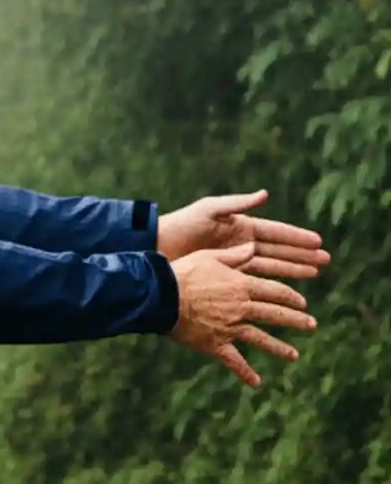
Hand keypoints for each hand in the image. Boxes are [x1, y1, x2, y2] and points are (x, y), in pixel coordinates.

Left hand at [157, 189, 330, 278]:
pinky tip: (286, 289)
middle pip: (278, 250)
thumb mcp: (209, 210)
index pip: (275, 232)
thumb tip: (265, 194)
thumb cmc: (182, 224)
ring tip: (315, 273)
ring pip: (271, 265)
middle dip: (302, 255)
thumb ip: (237, 204)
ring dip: (293, 269)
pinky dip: (272, 282)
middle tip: (325, 261)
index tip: (318, 242)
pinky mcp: (226, 272)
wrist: (158, 245)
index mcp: (240, 225)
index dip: (296, 237)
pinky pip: (255, 277)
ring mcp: (235, 258)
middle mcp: (241, 242)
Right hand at [167, 243, 316, 387]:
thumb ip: (234, 255)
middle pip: (274, 314)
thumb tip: (253, 248)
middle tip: (310, 324)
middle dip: (295, 320)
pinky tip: (256, 382)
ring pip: (260, 339)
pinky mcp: (216, 344)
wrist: (161, 296)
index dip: (290, 296)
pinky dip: (245, 373)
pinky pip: (233, 361)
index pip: (274, 291)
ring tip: (294, 356)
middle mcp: (241, 308)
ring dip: (279, 348)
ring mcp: (230, 328)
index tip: (302, 302)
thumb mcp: (208, 257)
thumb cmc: (182, 273)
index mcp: (241, 285)